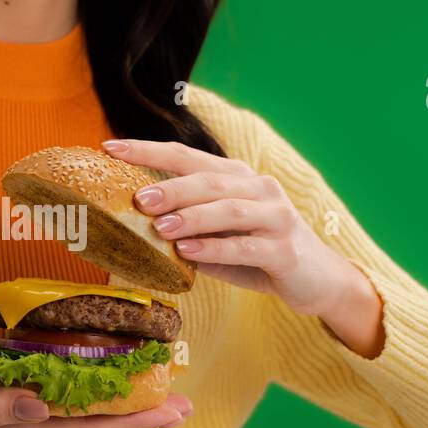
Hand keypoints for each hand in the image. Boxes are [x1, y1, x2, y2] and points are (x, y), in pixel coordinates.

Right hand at [0, 370, 193, 427]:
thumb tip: (42, 409)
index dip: (134, 420)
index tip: (173, 411)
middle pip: (93, 426)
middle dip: (140, 415)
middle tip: (183, 402)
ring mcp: (8, 425)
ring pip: (76, 416)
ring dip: (117, 406)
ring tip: (153, 392)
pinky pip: (52, 406)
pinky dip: (83, 395)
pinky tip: (91, 383)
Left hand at [100, 138, 383, 356]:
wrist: (317, 280)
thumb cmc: (257, 253)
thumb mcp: (219, 235)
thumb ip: (187, 225)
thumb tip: (133, 225)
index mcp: (237, 178)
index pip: (186, 156)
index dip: (148, 150)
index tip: (109, 147)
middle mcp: (258, 189)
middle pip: (209, 180)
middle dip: (171, 187)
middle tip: (137, 197)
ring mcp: (276, 217)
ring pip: (230, 211)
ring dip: (192, 217)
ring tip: (159, 227)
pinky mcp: (285, 250)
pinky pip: (247, 247)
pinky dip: (216, 249)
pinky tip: (189, 253)